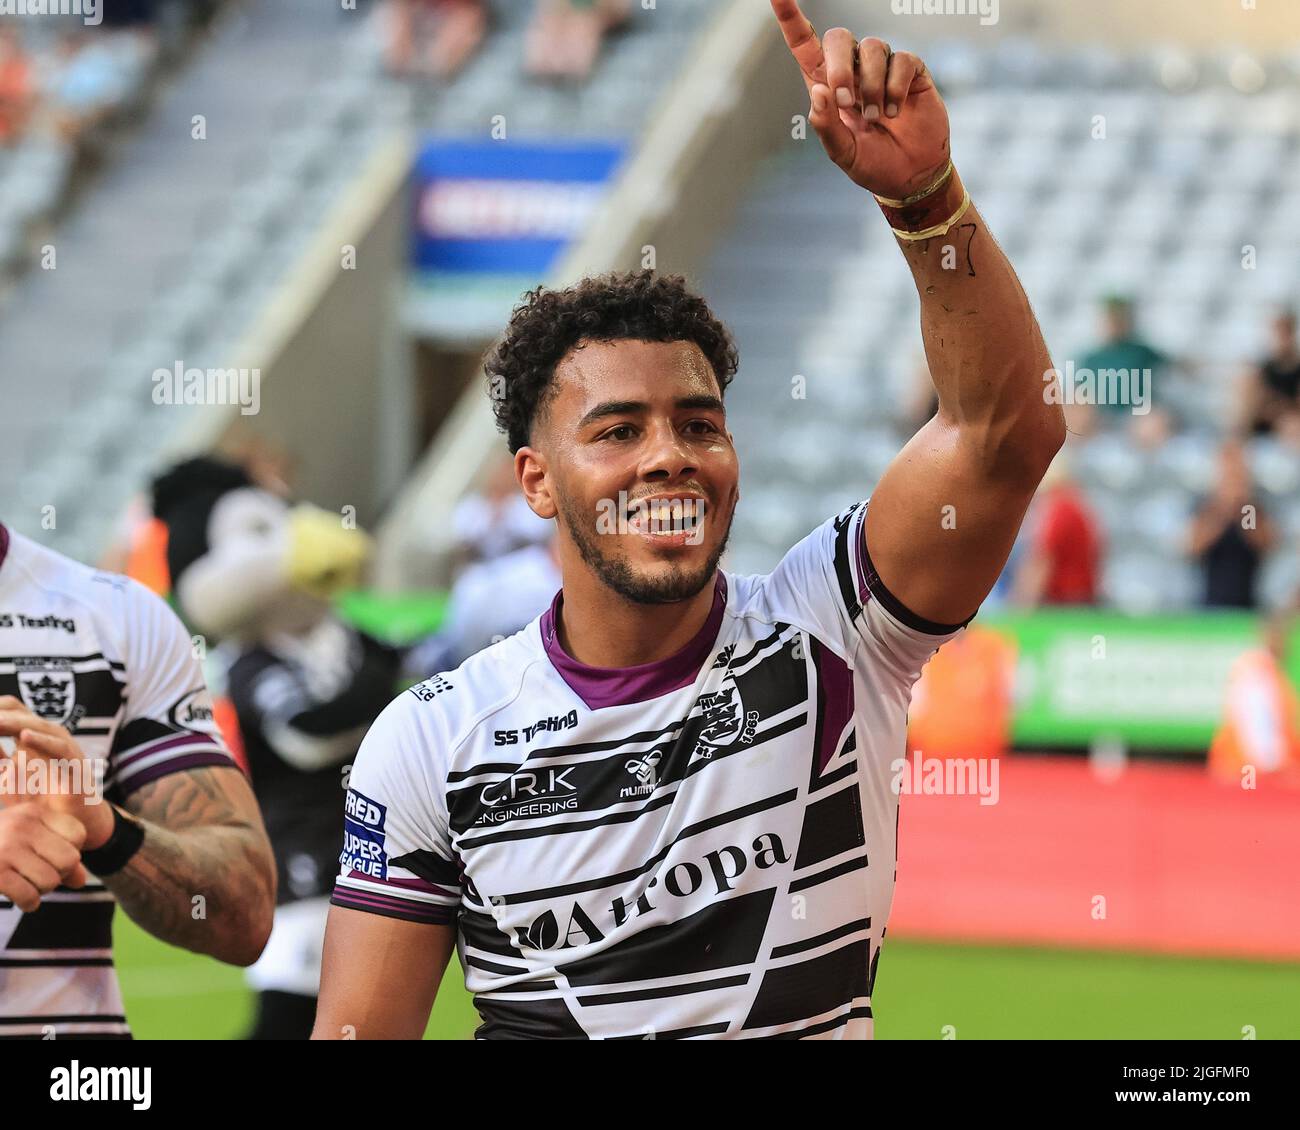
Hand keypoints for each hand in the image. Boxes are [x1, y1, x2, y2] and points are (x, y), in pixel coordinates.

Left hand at [0, 696, 114, 851]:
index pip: (9, 708)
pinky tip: (23, 737)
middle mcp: (46, 734)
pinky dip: (41, 740)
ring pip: (38, 725)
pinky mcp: (74, 763)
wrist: (74, 818)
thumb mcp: (6, 776)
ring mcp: (62, 745)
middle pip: (18, 711)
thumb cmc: (40, 796)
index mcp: (29, 732)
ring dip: (13, 722)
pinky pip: (59, 747)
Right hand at [0, 804, 88, 911]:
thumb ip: (58, 855)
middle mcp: (22, 826)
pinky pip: (30, 897)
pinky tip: (21, 898)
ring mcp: (6, 849)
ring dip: (42, 890)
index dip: (71, 851)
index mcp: (33, 812)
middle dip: (59, 873)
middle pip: (69, 858)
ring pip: (51, 880)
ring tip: (29, 885)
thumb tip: (82, 881)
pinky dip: (29, 902)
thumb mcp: (26, 841)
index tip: (52, 857)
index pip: (78, 834)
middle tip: (41, 876)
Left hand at [770, 0, 949, 198]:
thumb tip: (820, 91)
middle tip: (847, 103)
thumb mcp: (842, 153)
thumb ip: (826, 127)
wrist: (911, 175)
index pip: (804, 45)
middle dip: (840, 67)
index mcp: (827, 86)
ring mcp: (881, 67)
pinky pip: (901, 60)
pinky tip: (896, 112)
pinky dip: (896, 88)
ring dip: (871, 86)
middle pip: (839, 37)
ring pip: (873, 46)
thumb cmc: (873, 164)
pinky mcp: (910, 70)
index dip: (790, 18)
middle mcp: (853, 70)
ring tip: (876, 117)